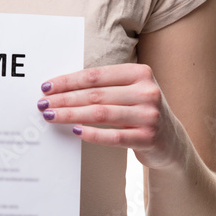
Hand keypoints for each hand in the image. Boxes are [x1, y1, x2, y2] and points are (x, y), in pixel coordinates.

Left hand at [37, 63, 186, 169]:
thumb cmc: (141, 112)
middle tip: (43, 103)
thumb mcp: (130, 92)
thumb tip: (61, 88)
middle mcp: (147, 91)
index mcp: (140, 73)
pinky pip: (114, 136)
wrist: (172, 143)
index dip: (68, 81)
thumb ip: (105, 86)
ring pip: (101, 114)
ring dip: (71, 115)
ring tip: (52, 116)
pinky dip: (91, 134)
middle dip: (65, 99)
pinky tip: (75, 131)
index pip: (96, 75)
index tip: (47, 86)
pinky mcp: (149, 138)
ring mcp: (150, 115)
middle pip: (96, 94)